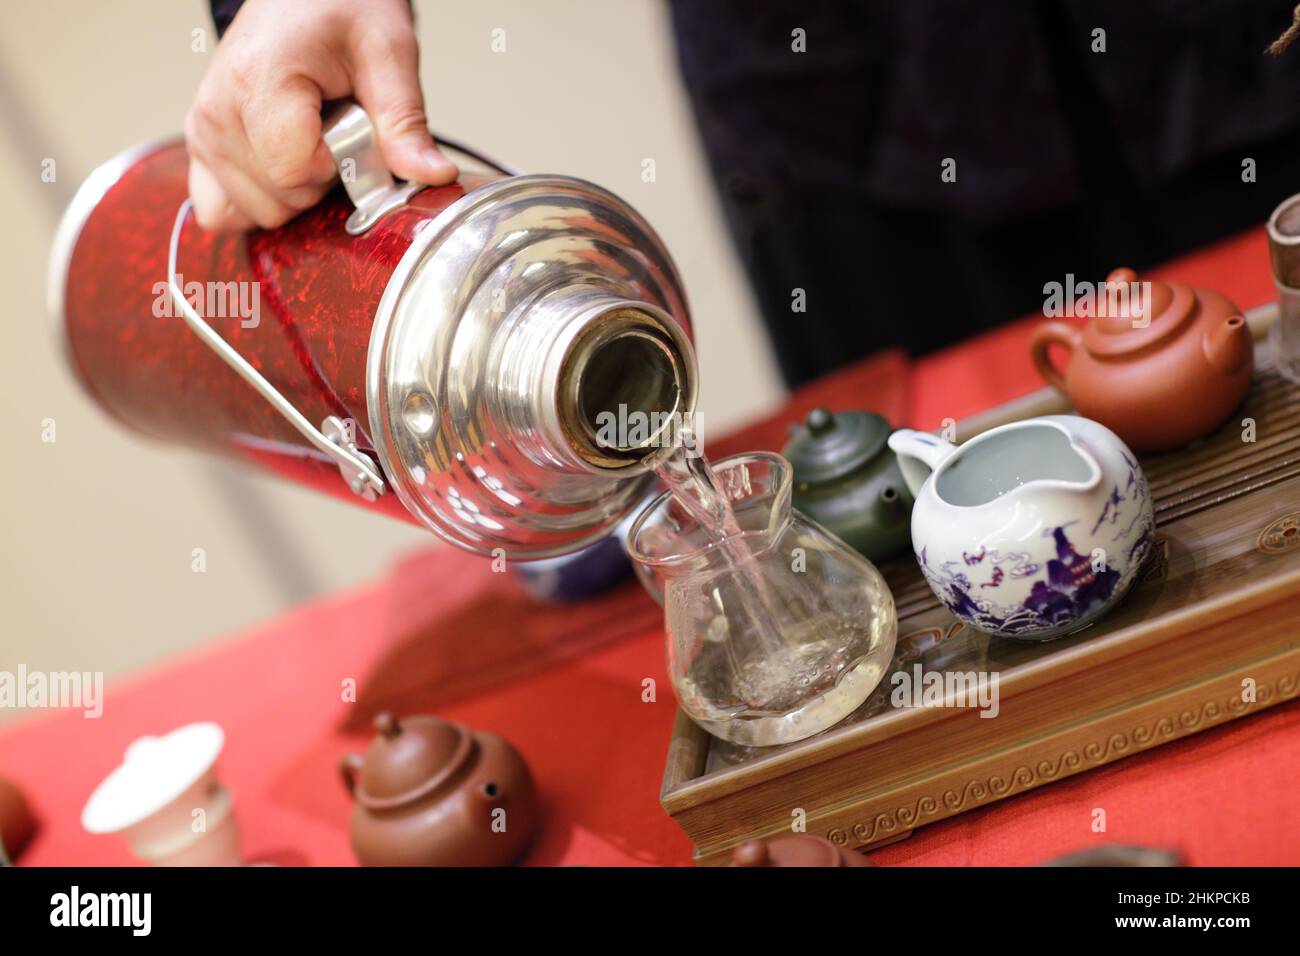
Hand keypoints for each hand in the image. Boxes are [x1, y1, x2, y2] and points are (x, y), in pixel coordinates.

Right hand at [185, 0, 456, 230]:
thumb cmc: (339, 7)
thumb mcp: (388, 54)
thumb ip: (405, 122)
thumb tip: (435, 176)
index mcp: (259, 82)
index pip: (297, 173)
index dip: (338, 166)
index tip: (352, 129)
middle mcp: (217, 111)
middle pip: (280, 200)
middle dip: (321, 180)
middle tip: (334, 127)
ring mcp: (202, 131)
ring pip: (258, 212)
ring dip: (295, 190)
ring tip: (308, 136)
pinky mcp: (200, 146)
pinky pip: (223, 211)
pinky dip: (260, 200)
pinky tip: (283, 168)